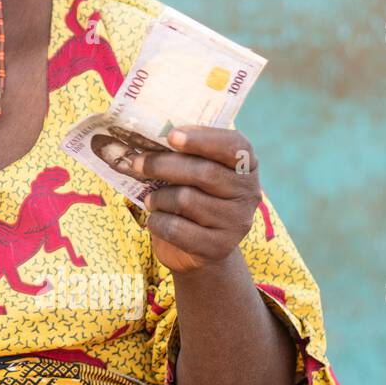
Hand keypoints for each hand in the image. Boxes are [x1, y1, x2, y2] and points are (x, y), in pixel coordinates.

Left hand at [130, 126, 261, 275]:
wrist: (198, 248)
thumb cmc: (191, 194)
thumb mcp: (191, 170)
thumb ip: (180, 152)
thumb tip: (144, 137)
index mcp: (245, 165)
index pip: (234, 146)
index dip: (203, 139)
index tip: (171, 136)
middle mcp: (248, 193)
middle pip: (203, 172)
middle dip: (162, 165)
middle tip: (137, 164)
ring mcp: (236, 223)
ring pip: (185, 200)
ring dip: (158, 198)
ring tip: (153, 200)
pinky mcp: (218, 248)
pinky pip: (175, 228)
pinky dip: (157, 222)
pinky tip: (157, 220)